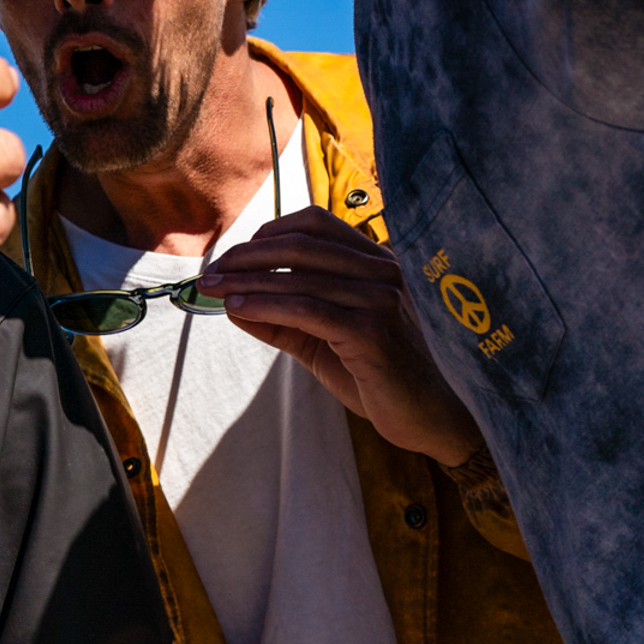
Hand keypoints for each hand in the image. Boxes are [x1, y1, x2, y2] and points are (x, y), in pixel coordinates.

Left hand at [198, 207, 487, 467]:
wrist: (433, 419)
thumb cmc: (382, 379)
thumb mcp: (324, 343)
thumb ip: (284, 321)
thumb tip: (230, 303)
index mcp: (378, 263)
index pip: (317, 225)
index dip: (269, 233)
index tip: (234, 254)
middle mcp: (384, 271)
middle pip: (300, 246)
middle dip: (246, 257)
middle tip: (209, 273)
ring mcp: (381, 298)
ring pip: (298, 278)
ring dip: (245, 282)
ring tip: (212, 290)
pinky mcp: (373, 331)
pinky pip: (306, 310)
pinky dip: (265, 306)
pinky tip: (237, 310)